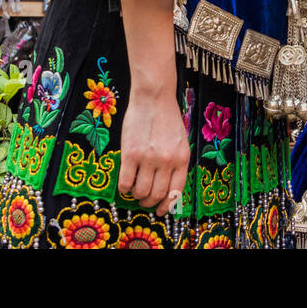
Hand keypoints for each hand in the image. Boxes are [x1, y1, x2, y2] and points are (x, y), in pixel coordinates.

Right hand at [117, 88, 190, 216]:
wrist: (153, 96)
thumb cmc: (167, 117)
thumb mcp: (181, 141)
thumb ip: (176, 162)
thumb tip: (168, 187)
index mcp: (182, 158)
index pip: (176, 192)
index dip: (167, 205)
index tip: (159, 210)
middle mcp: (167, 161)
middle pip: (157, 194)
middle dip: (149, 203)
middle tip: (144, 201)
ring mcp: (148, 158)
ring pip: (141, 191)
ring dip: (136, 196)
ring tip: (134, 191)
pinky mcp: (130, 153)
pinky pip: (125, 181)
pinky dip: (124, 188)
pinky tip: (124, 184)